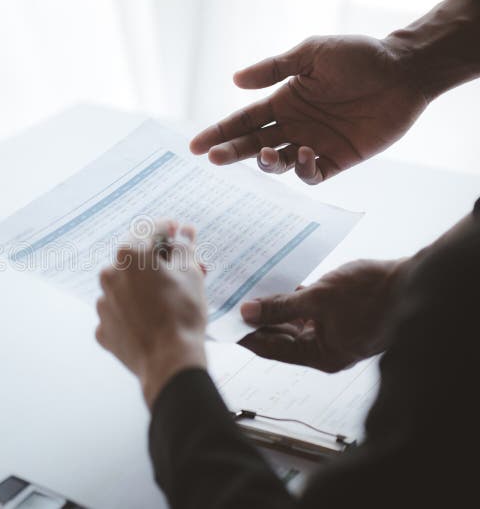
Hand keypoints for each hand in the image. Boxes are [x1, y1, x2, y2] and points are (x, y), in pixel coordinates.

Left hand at [95, 221, 207, 407]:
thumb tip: (184, 233)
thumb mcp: (190, 273)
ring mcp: (103, 303)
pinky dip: (133, 313)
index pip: (149, 230)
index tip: (177, 229)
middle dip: (157, 260)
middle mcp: (109, 275)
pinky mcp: (103, 328)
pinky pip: (119, 313)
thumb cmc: (182, 314)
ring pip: (125, 287)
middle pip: (135, 260)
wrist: (170, 362)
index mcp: (129, 255)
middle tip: (179, 267)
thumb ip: (184, 247)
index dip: (167, 227)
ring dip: (143, 287)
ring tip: (167, 300)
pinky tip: (150, 320)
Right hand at [190, 35, 427, 183]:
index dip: (219, 132)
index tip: (196, 145)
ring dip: (268, 162)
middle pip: (253, 144)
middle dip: (232, 152)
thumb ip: (274, 68)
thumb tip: (235, 80)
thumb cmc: (359, 56)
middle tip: (215, 158)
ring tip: (269, 152)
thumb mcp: (312, 53)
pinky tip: (306, 153)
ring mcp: (314, 144)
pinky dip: (304, 169)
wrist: (405, 71)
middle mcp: (294, 125)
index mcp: (284, 100)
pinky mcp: (337, 159)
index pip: (243, 121)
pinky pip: (312, 174)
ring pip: (279, 163)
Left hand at [238, 258, 407, 372]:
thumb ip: (282, 306)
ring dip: (270, 309)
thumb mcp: (320, 298)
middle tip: (227, 305)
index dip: (245, 335)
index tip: (222, 324)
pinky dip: (290, 300)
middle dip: (254, 321)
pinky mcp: (337, 316)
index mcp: (321, 355)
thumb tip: (248, 312)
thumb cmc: (373, 294)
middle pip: (278, 336)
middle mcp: (324, 348)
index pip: (271, 348)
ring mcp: (332, 332)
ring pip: (291, 323)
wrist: (413, 282)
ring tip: (244, 293)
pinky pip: (306, 311)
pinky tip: (272, 286)